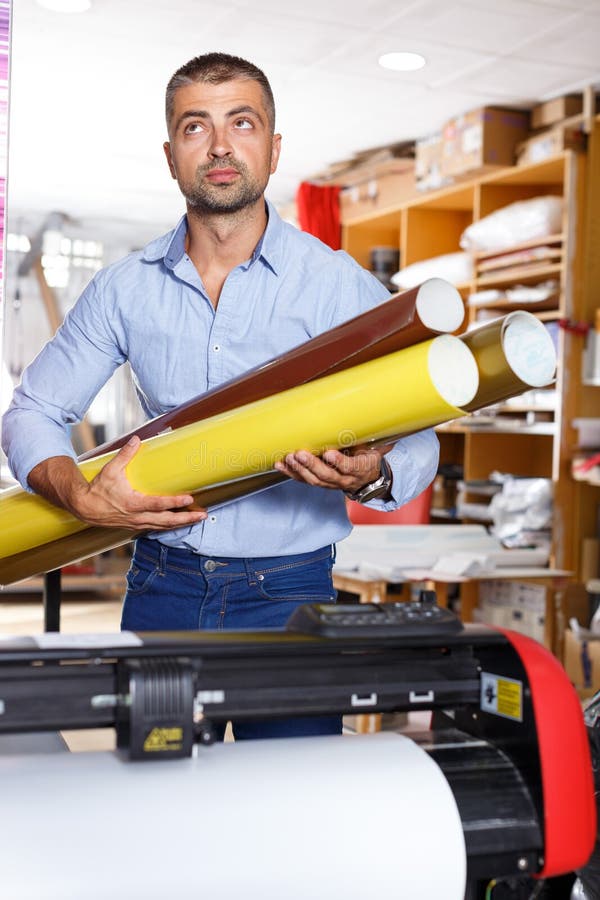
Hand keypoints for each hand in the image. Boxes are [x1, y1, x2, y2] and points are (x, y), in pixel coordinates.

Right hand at [29, 437, 206, 531]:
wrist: (83, 507)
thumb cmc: (97, 490)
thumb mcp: (110, 470)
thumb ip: (125, 455)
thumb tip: (136, 439)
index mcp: (133, 503)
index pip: (158, 504)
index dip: (174, 502)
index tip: (189, 499)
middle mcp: (137, 516)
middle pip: (166, 521)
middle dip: (185, 519)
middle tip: (201, 516)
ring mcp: (137, 523)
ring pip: (163, 526)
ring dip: (180, 523)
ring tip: (195, 519)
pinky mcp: (135, 525)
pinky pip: (156, 527)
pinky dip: (168, 526)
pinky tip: (178, 523)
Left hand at [274, 443, 392, 493]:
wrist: (365, 479)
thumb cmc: (366, 459)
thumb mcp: (372, 447)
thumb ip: (366, 436)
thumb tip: (364, 416)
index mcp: (359, 468)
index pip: (349, 467)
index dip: (339, 462)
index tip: (330, 453)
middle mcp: (344, 479)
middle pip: (327, 475)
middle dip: (312, 465)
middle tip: (301, 454)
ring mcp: (331, 483)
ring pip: (314, 479)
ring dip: (300, 469)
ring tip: (289, 457)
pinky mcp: (320, 482)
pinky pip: (303, 479)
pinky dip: (291, 472)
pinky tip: (281, 465)